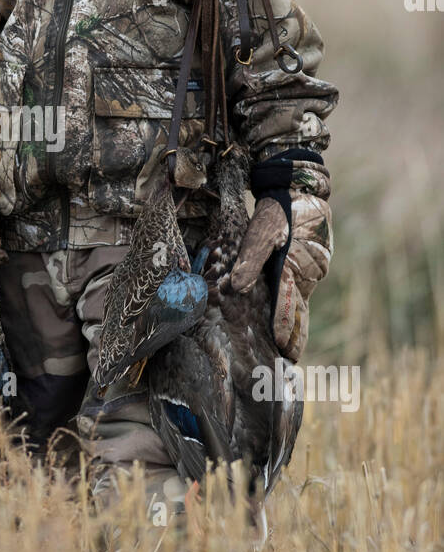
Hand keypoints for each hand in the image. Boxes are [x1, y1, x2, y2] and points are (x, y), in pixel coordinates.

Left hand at [231, 155, 332, 360]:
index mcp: (298, 266)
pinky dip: (295, 309)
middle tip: (288, 364)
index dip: (286, 329)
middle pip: (300, 310)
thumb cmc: (278, 208)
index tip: (283, 353)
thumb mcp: (261, 230)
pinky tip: (289, 322)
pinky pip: (301, 292)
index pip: (290, 305)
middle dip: (295, 337)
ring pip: (301, 302)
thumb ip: (250, 259)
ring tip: (288, 352)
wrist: (299, 186)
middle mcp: (309, 273)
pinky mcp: (310, 265)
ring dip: (295, 325)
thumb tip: (238, 287)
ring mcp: (312, 270)